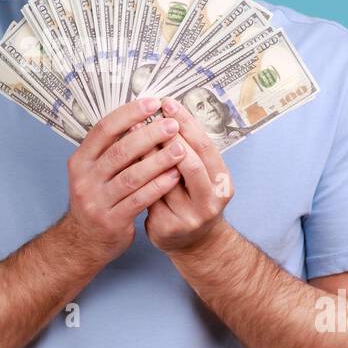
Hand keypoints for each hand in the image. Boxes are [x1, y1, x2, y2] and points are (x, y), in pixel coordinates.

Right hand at [60, 95, 186, 262]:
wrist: (82, 241)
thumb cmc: (97, 199)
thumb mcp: (93, 171)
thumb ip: (111, 148)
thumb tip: (140, 117)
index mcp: (81, 160)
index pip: (104, 129)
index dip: (129, 113)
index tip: (153, 103)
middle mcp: (85, 179)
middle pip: (120, 151)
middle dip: (149, 135)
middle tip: (172, 125)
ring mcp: (97, 201)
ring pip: (132, 176)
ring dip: (159, 160)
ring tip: (180, 149)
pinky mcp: (111, 221)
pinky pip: (139, 200)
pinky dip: (158, 186)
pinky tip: (174, 176)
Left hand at [144, 95, 234, 256]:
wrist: (194, 244)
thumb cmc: (194, 200)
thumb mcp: (203, 177)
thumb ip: (190, 152)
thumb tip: (166, 114)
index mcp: (222, 183)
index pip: (205, 147)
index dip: (187, 122)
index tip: (168, 103)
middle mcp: (210, 201)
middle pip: (190, 163)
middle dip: (168, 136)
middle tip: (148, 115)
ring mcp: (189, 217)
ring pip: (165, 180)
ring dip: (148, 153)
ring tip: (133, 132)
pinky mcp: (167, 228)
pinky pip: (149, 196)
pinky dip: (138, 176)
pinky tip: (126, 160)